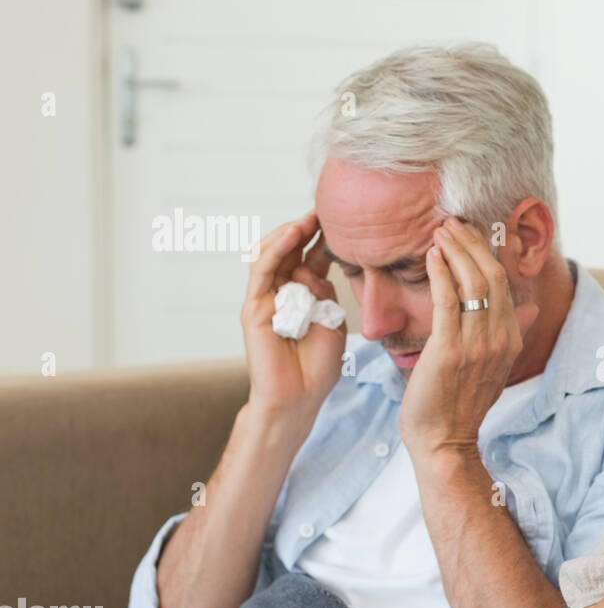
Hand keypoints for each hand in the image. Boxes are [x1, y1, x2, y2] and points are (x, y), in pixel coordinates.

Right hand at [240, 210, 346, 430]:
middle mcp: (284, 291)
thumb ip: (325, 294)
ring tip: (310, 218)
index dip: (326, 237)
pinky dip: (277, 249)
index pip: (312, 256)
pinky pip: (263, 270)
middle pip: (291, 249)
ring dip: (291, 232)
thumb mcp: (333, 322)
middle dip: (308, 227)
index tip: (347, 218)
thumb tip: (315, 271)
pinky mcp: (254, 306)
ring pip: (273, 253)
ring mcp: (266, 297)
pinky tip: (294, 234)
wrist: (299, 398)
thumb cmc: (318, 366)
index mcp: (306, 295)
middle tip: (327, 210)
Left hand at [398, 217, 541, 459]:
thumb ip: (514, 333)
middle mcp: (499, 340)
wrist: (444, 440)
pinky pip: (448, 300)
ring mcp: (476, 345)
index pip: (504, 284)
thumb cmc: (461, 403)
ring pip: (472, 283)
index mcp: (511, 340)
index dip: (487, 253)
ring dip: (455, 251)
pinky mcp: (449, 350)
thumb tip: (533, 308)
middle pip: (491, 276)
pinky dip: (440, 273)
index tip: (468, 233)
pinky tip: (432, 256)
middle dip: (471, 244)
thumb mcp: (496, 366)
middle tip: (451, 223)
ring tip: (439, 232)